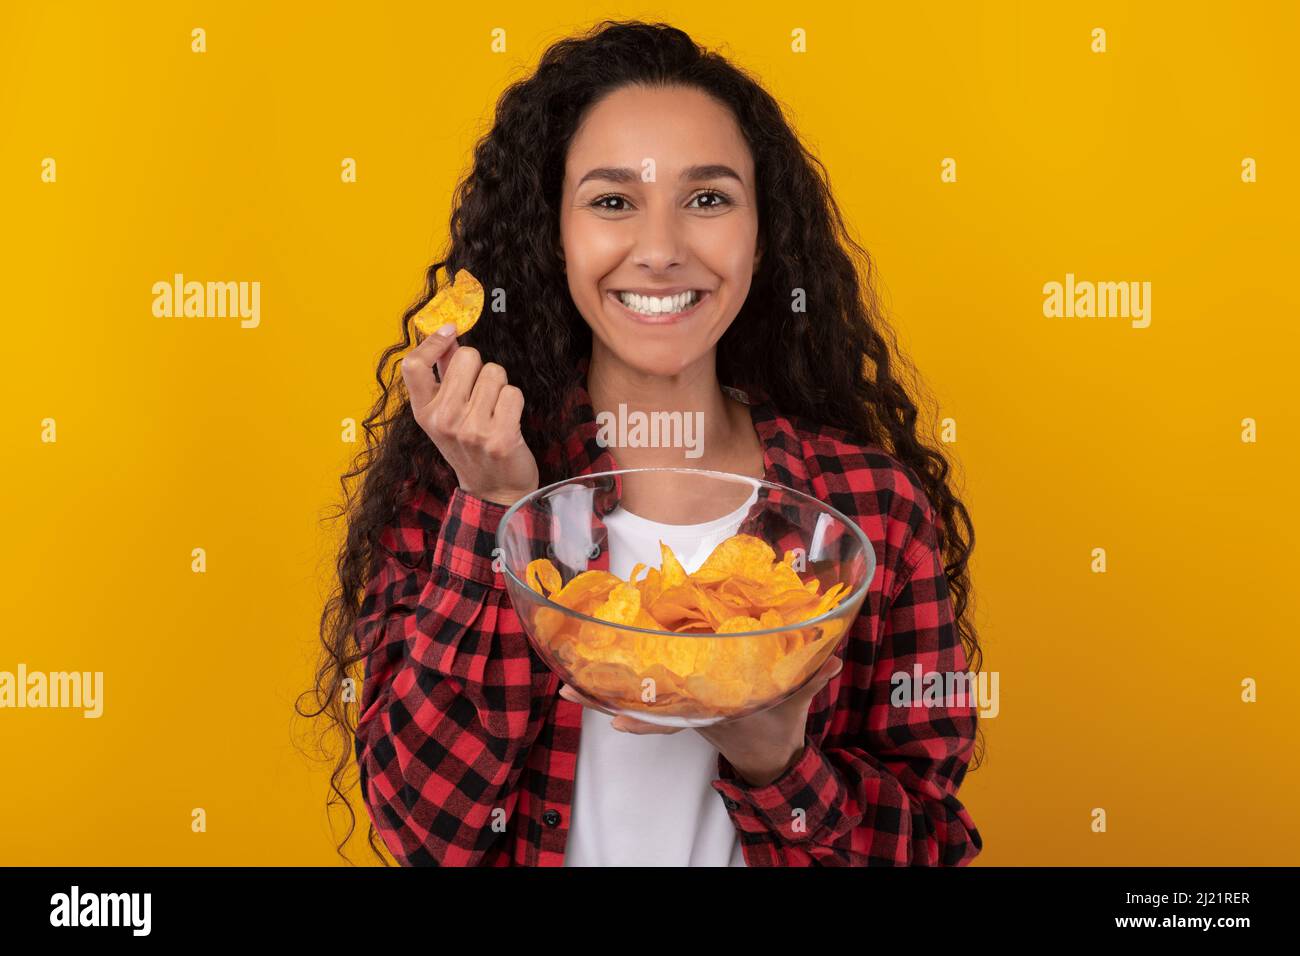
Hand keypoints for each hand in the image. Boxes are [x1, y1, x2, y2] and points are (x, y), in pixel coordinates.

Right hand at [401, 323, 539, 505]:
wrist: (494, 490)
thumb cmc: (470, 446)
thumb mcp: (447, 413)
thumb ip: (444, 373)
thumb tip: (449, 334)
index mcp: (424, 412)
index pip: (413, 365)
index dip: (433, 342)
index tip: (451, 331)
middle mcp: (443, 420)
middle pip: (467, 357)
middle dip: (480, 368)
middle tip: (481, 394)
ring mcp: (471, 430)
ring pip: (495, 373)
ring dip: (500, 387)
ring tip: (494, 412)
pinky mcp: (499, 437)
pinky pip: (513, 393)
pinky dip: (514, 403)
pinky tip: (507, 422)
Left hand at [558, 653, 844, 785]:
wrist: (771, 751)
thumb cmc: (777, 724)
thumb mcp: (794, 701)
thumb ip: (809, 677)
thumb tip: (829, 657)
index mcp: (713, 710)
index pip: (676, 716)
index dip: (646, 720)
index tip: (615, 724)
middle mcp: (689, 708)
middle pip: (642, 706)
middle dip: (604, 699)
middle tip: (565, 691)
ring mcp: (682, 705)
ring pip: (637, 700)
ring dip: (601, 693)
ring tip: (563, 685)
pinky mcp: (681, 698)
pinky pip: (646, 693)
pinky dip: (618, 686)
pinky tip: (590, 673)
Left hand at [695, 655, 842, 785]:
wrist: (771, 768)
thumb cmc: (782, 738)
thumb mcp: (797, 708)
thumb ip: (812, 683)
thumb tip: (833, 660)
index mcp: (736, 711)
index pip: (709, 682)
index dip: (702, 663)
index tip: (704, 643)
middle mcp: (716, 715)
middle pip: (695, 683)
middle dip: (696, 661)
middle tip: (698, 636)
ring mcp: (706, 720)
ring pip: (690, 693)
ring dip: (691, 674)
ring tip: (691, 646)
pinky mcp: (703, 723)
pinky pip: (690, 703)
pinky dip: (691, 689)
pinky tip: (691, 669)